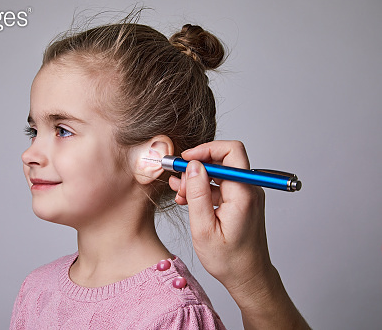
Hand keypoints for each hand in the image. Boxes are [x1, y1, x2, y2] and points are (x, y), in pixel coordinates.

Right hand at [169, 141, 309, 328]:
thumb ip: (198, 194)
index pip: (230, 152)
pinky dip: (203, 189)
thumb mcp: (204, 228)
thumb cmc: (229, 260)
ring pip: (219, 173)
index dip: (205, 150)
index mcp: (243, 194)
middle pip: (223, 160)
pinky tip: (188, 200)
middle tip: (178, 181)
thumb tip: (193, 166)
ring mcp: (246, 195)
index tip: (185, 159)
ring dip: (197, 179)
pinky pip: (221, 185)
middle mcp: (249, 190)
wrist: (248, 277)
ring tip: (180, 194)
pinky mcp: (242, 201)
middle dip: (197, 166)